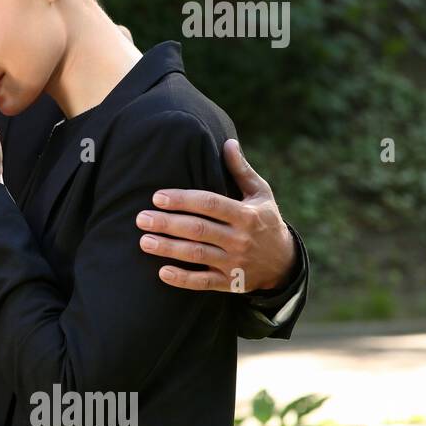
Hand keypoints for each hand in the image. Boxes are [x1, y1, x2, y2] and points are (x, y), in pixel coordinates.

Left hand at [135, 139, 295, 292]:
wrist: (284, 263)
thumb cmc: (265, 221)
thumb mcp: (260, 194)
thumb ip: (241, 170)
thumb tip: (228, 142)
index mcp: (246, 215)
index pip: (210, 204)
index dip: (183, 200)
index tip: (157, 197)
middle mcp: (240, 239)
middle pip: (199, 230)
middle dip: (168, 224)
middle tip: (141, 218)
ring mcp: (234, 263)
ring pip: (197, 255)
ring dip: (169, 249)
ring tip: (144, 241)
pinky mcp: (229, 283)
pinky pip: (203, 283)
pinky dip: (182, 279)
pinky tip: (161, 272)